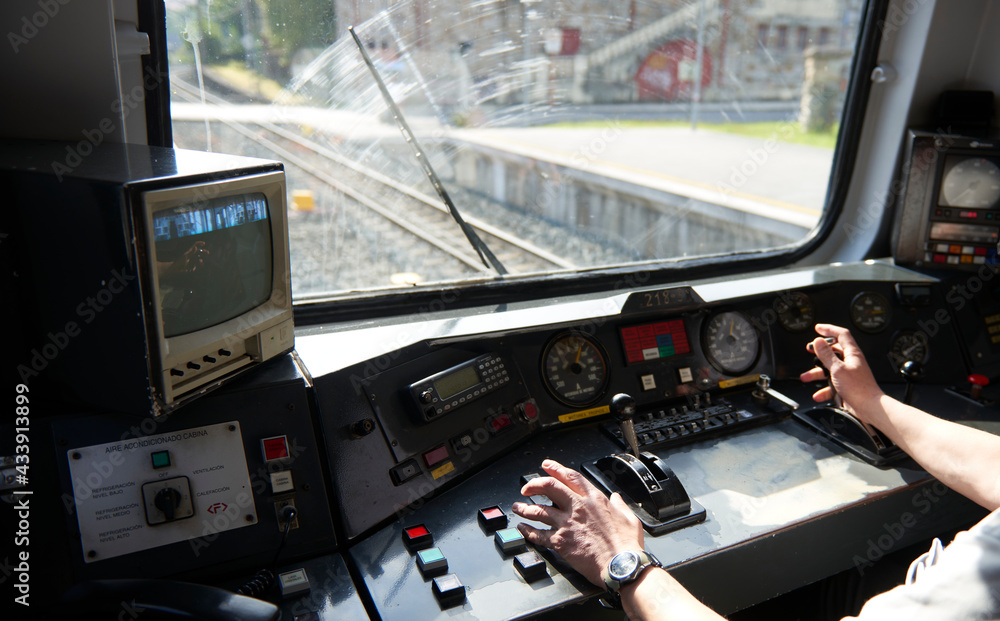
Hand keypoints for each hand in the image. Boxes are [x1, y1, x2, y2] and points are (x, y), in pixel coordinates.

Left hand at [511, 459, 643, 586]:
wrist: (620, 565)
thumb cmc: (626, 545)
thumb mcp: (629, 518)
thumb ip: (620, 505)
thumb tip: (616, 498)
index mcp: (594, 499)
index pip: (570, 476)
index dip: (555, 468)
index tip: (546, 465)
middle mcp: (577, 507)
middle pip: (549, 487)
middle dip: (534, 485)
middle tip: (526, 488)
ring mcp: (566, 524)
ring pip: (539, 510)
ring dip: (525, 508)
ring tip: (518, 507)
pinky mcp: (560, 542)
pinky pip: (538, 535)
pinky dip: (528, 531)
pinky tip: (523, 529)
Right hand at [799, 324, 883, 420]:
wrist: (869, 408)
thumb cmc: (859, 389)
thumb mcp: (838, 369)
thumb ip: (826, 355)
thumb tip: (818, 341)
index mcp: (852, 354)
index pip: (841, 334)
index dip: (829, 329)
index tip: (818, 329)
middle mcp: (851, 362)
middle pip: (833, 352)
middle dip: (819, 352)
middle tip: (809, 350)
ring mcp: (849, 374)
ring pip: (830, 369)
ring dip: (817, 373)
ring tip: (806, 377)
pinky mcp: (846, 386)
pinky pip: (832, 384)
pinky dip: (824, 389)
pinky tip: (818, 394)